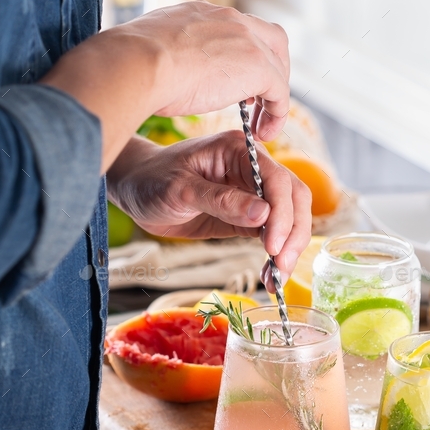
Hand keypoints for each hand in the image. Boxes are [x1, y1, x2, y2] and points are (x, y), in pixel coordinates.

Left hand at [107, 132, 311, 289]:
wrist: (135, 189)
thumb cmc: (152, 179)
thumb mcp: (181, 189)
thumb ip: (222, 200)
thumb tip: (263, 214)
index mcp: (239, 151)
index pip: (277, 179)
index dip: (283, 213)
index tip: (274, 245)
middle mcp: (252, 169)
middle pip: (293, 198)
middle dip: (294, 234)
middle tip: (282, 266)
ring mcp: (252, 193)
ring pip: (288, 219)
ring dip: (288, 249)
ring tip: (276, 279)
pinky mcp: (246, 217)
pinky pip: (271, 234)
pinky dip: (274, 255)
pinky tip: (268, 275)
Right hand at [138, 2, 290, 141]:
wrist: (137, 63)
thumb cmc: (132, 63)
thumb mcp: (152, 52)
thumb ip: (166, 56)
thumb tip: (159, 72)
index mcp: (202, 13)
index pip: (236, 28)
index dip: (242, 55)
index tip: (234, 81)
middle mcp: (228, 19)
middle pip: (270, 39)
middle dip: (270, 69)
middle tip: (256, 101)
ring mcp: (247, 40)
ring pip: (278, 66)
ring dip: (274, 95)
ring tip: (262, 124)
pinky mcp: (258, 67)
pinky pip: (280, 93)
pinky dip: (277, 114)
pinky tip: (263, 133)